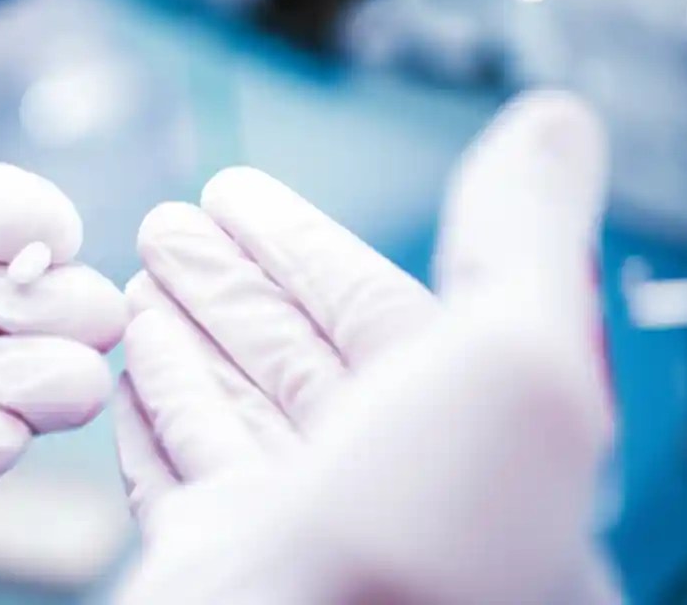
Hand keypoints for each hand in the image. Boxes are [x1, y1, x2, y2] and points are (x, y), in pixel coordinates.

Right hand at [114, 92, 617, 602]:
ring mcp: (300, 539)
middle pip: (296, 359)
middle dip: (229, 281)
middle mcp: (389, 497)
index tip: (236, 192)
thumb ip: (523, 240)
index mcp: (472, 448)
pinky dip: (156, 414)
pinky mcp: (221, 569)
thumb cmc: (424, 550)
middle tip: (169, 219)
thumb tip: (555, 125)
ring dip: (184, 336)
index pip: (380, 316)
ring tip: (138, 272)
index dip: (303, 243)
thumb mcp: (516, 365)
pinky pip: (185, 477)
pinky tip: (130, 364)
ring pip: (234, 414)